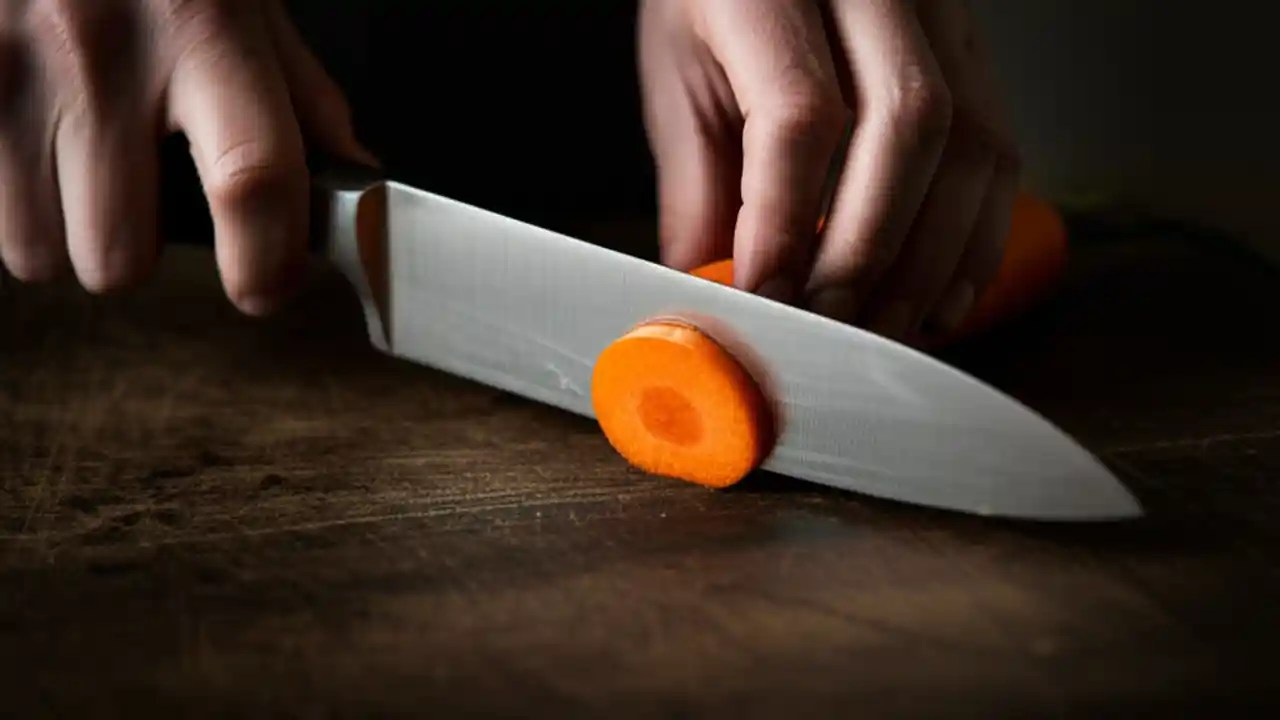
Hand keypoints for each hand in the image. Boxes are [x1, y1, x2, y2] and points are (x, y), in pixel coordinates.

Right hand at [0, 0, 373, 314]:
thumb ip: (300, 96)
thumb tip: (354, 182)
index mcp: (205, 30)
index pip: (254, 180)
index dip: (267, 263)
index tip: (267, 286)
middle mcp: (101, 51)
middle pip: (116, 257)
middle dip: (136, 251)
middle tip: (141, 202)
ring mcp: (7, 66)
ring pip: (32, 250)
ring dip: (60, 229)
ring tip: (75, 159)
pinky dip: (7, 193)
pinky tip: (31, 138)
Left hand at [638, 0, 1019, 342]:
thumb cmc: (716, 4)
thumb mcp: (679, 79)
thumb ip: (695, 187)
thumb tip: (717, 294)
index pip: (799, 111)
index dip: (786, 222)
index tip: (768, 297)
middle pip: (904, 124)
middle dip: (867, 250)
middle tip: (829, 323)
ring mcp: (937, 10)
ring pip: (968, 141)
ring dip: (931, 259)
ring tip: (883, 328)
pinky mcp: (974, 48)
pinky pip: (1000, 148)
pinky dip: (976, 239)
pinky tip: (940, 297)